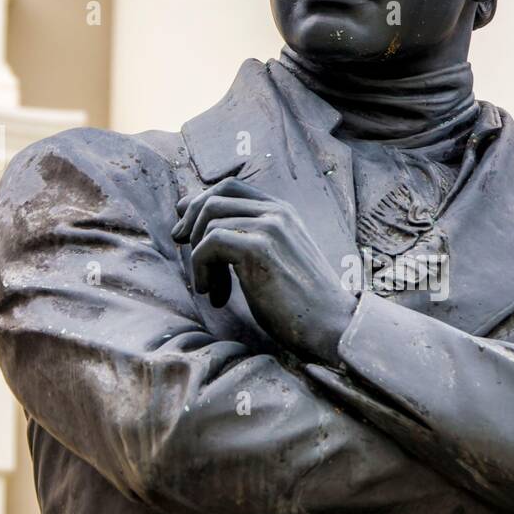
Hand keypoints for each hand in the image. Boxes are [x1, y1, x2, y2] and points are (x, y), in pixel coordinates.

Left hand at [172, 178, 358, 364]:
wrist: (331, 325)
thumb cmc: (300, 303)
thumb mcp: (272, 261)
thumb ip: (245, 240)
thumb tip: (198, 228)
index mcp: (282, 212)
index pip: (230, 187)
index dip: (200, 202)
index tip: (186, 230)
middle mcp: (277, 212)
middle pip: (214, 197)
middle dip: (191, 222)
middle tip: (182, 247)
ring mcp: (270, 227)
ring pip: (209, 221)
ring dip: (198, 255)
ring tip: (210, 287)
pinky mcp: (259, 248)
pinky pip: (210, 244)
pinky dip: (201, 269)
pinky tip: (214, 294)